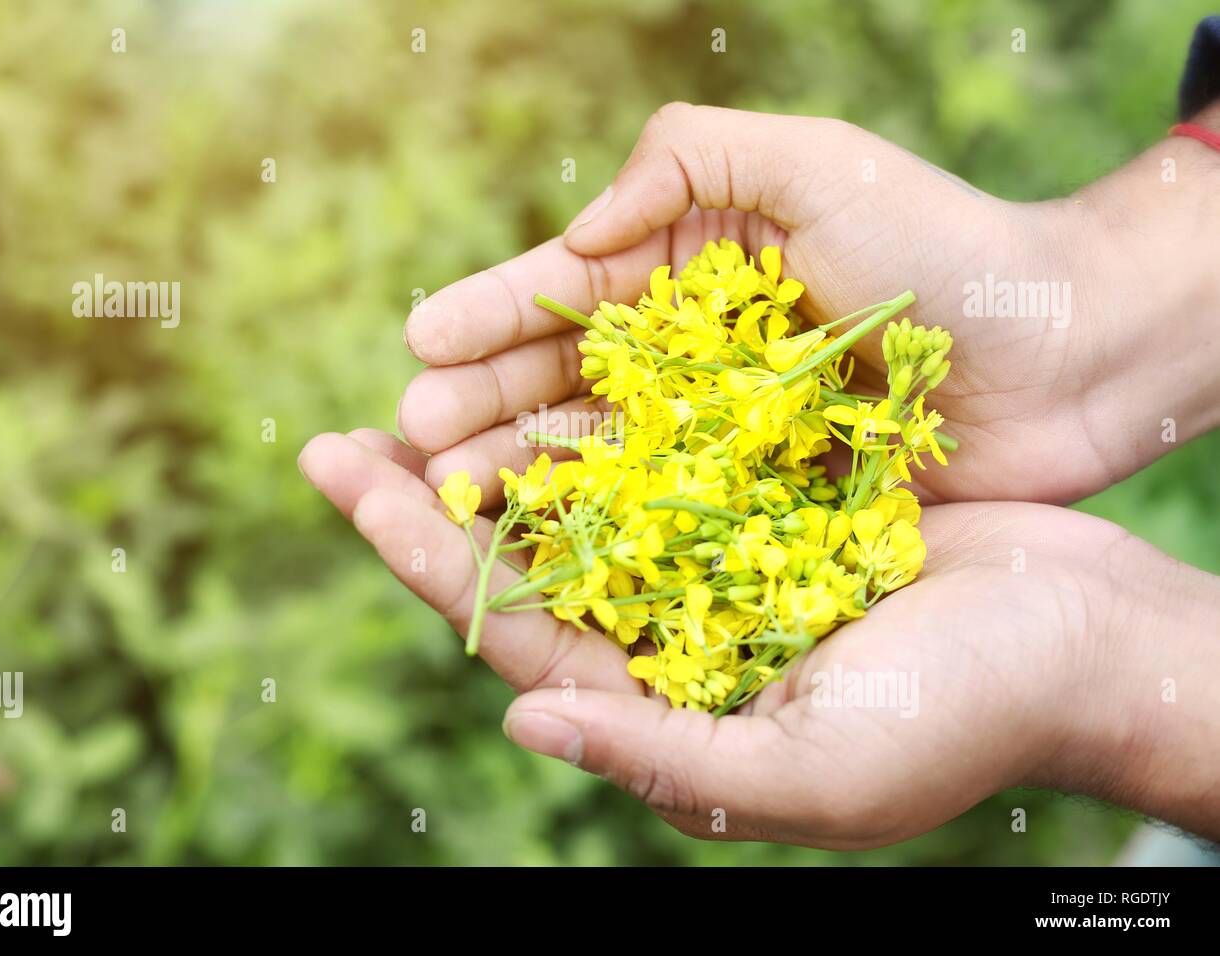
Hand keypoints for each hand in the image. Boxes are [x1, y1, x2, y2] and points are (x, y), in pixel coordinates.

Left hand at [298, 429, 1219, 845]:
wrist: (1082, 634)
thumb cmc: (963, 717)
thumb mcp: (814, 768)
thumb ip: (669, 757)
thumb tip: (525, 725)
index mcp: (665, 707)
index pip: (517, 635)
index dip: (426, 563)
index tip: (350, 486)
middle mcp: (671, 637)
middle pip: (522, 566)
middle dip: (424, 510)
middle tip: (330, 445)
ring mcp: (712, 566)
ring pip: (574, 506)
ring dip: (494, 457)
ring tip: (411, 398)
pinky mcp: (758, 505)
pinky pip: (654, 459)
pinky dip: (593, 423)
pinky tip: (539, 381)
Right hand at [397, 104, 1219, 507]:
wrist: (1060, 355)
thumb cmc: (944, 248)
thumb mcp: (816, 162)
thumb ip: (687, 160)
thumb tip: (575, 239)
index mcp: (685, 273)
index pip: (564, 295)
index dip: (488, 316)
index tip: (417, 340)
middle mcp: (684, 362)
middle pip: (556, 385)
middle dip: (473, 406)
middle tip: (403, 435)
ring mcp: (711, 442)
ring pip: (589, 458)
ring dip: (509, 472)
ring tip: (438, 491)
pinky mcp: (747, 511)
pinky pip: (651, 521)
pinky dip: (585, 530)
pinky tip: (525, 542)